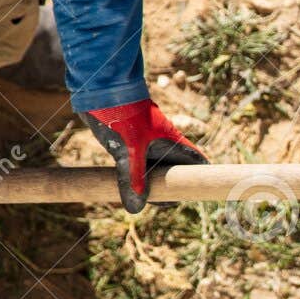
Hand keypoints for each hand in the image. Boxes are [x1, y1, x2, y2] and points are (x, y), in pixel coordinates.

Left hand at [82, 99, 205, 213]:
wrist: (101, 90)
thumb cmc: (122, 115)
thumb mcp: (128, 150)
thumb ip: (133, 178)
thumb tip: (135, 207)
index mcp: (175, 144)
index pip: (199, 166)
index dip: (197, 182)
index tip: (184, 196)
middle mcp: (166, 147)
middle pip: (177, 174)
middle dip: (170, 190)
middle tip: (156, 200)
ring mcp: (149, 147)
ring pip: (157, 172)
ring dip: (150, 186)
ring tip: (137, 197)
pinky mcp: (132, 146)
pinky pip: (139, 168)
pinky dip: (135, 179)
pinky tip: (124, 186)